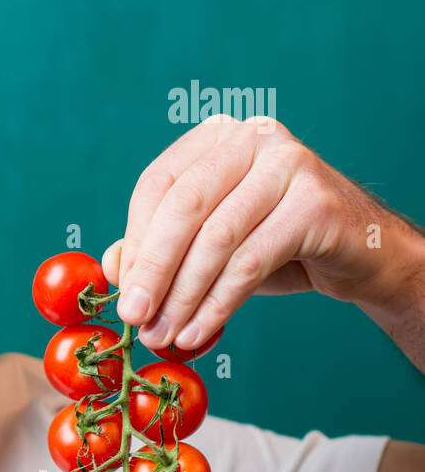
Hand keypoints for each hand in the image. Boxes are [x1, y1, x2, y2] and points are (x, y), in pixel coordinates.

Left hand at [101, 114, 419, 352]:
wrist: (359, 252)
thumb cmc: (274, 242)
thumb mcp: (208, 241)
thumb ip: (157, 246)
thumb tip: (111, 268)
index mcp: (215, 137)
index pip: (157, 185)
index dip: (135, 241)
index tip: (121, 290)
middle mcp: (251, 138)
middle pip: (183, 208)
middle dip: (152, 269)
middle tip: (134, 316)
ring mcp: (288, 164)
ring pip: (216, 239)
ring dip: (184, 296)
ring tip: (165, 335)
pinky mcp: (315, 203)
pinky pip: (251, 262)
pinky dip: (218, 304)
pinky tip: (199, 331)